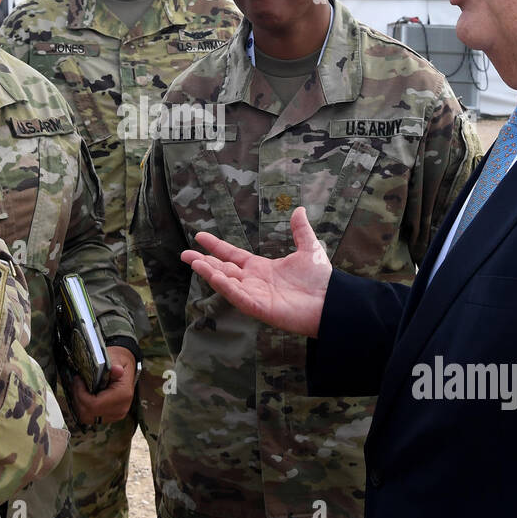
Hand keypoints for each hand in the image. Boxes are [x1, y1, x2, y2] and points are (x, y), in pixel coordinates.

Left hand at [71, 345, 136, 425]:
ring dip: (79, 404)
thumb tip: (116, 369)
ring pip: (87, 418)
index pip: (93, 405)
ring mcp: (116, 415)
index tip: (78, 380)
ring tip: (79, 389)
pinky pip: (90, 418)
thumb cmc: (119, 362)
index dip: (81, 394)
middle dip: (78, 398)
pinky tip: (83, 395)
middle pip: (88, 413)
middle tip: (76, 383)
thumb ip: (114, 365)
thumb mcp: (116, 359)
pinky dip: (83, 408)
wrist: (126, 368)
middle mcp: (120, 409)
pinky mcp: (110, 417)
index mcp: (122, 395)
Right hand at [182, 206, 330, 337]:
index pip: (232, 255)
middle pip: (222, 270)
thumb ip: (300, 231)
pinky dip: (224, 287)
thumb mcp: (309, 249)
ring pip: (226, 283)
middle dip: (203, 262)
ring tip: (193, 261)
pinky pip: (237, 296)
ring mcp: (254, 295)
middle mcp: (254, 282)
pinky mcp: (259, 308)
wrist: (332, 301)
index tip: (200, 235)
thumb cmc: (320, 280)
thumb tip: (299, 209)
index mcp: (261, 268)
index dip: (216, 246)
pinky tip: (213, 276)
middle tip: (184, 254)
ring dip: (209, 273)